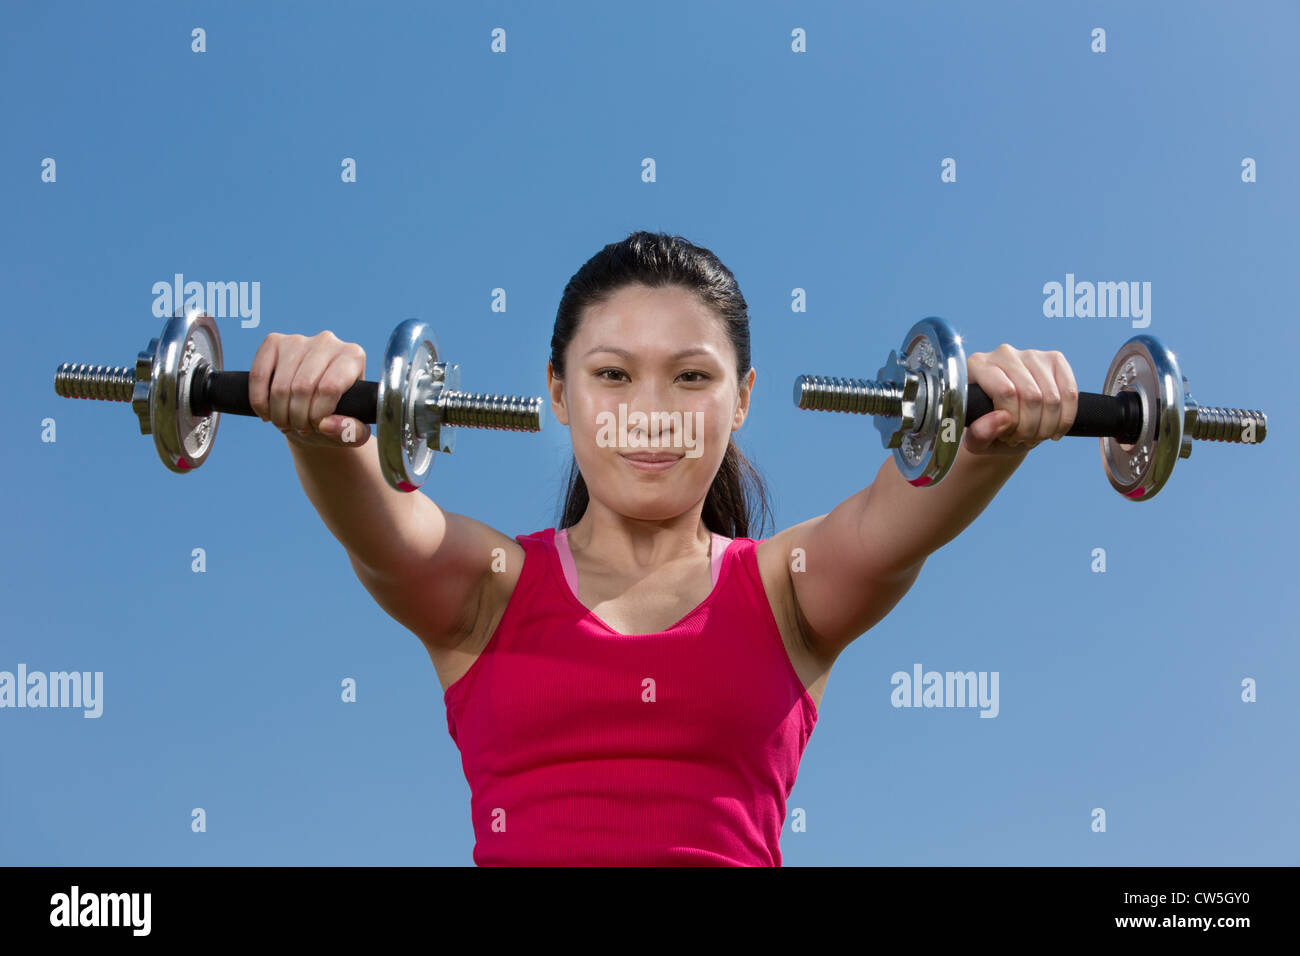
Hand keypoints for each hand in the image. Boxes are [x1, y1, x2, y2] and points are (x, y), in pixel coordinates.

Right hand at [247, 331, 370, 447]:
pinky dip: (259, 401)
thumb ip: (352, 432)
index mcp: (353, 356)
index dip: (318, 415)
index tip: (317, 427)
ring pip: (280, 386)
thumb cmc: (338, 416)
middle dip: (298, 418)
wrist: (316, 407)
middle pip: (303, 387)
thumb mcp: (354, 431)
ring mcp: (298, 340)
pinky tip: (268, 413)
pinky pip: (259, 375)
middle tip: (301, 429)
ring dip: (279, 414)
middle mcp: (327, 341)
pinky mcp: (273, 342)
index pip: (329, 387)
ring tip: (287, 424)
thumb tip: (325, 424)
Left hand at [963, 345, 1078, 454]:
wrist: (1005, 423)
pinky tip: (1053, 430)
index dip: (1012, 421)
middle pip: (1031, 396)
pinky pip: (1070, 393)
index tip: (1007, 437)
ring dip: (1047, 427)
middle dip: (1030, 428)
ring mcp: (1032, 354)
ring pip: (1052, 397)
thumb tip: (1002, 419)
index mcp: (977, 366)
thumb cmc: (987, 429)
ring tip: (1034, 436)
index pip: (1006, 392)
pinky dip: (1065, 419)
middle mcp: (1004, 354)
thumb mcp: (977, 439)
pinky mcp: (1055, 359)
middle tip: (1021, 440)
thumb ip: (980, 434)